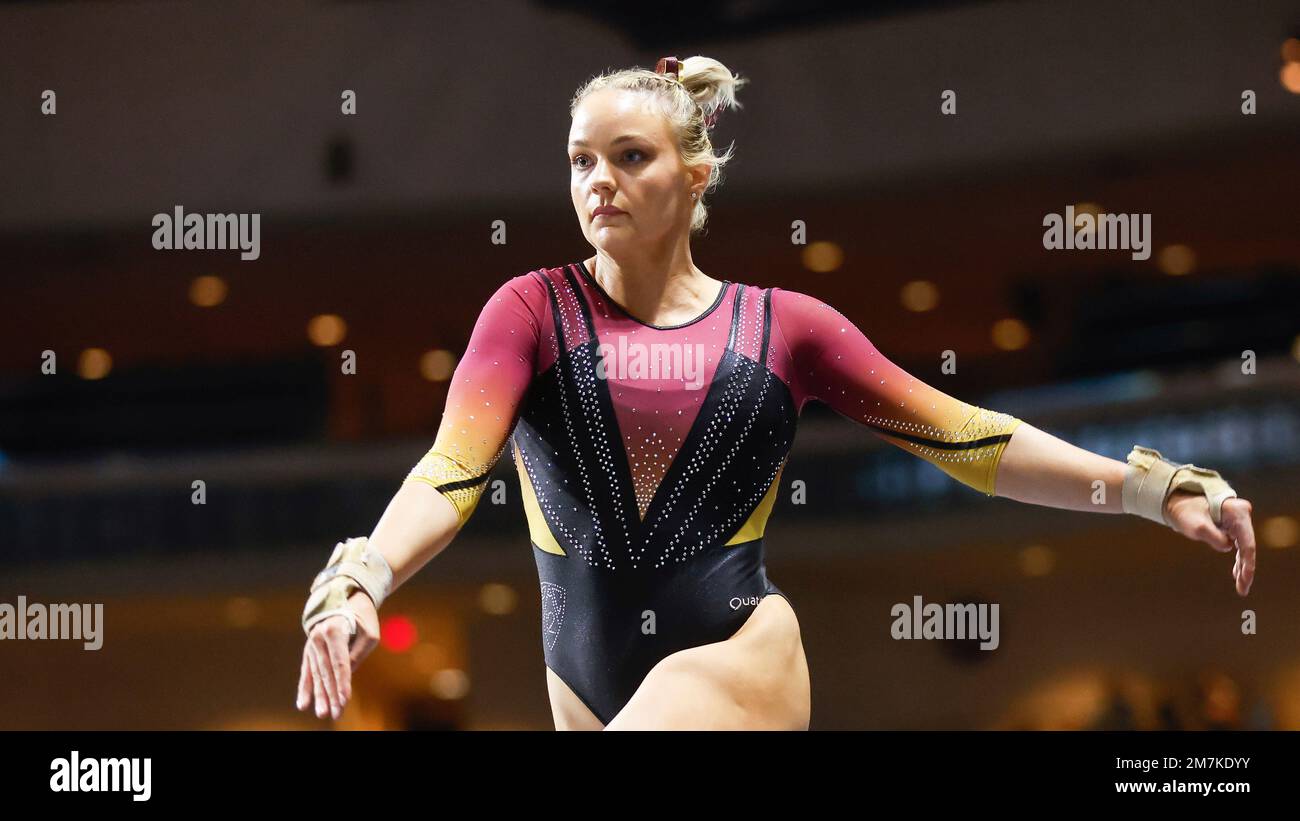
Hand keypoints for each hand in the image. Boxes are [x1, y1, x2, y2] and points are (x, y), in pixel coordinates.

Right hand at [295, 590, 380, 718]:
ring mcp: (311, 643)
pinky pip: (307, 670)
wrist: (344, 597)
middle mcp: (318, 636)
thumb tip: (347, 675)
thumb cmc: (362, 616)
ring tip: (322, 713)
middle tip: (335, 713)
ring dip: (320, 695)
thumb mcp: (369, 632)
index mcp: (334, 629)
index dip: (343, 682)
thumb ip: (359, 654)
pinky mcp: (310, 649)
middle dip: (331, 694)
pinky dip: (305, 687)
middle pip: (326, 671)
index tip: (345, 700)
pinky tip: (303, 704)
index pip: (340, 662)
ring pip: (316, 673)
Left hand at [1164, 490, 1255, 595]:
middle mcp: (1242, 514)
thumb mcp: (1196, 527)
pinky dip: (1237, 558)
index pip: (1247, 544)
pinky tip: (1236, 572)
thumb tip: (1228, 547)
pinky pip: (1238, 544)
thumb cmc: (1185, 510)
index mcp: (1237, 513)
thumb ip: (1214, 537)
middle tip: (1243, 590)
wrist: (1177, 498)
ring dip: (1242, 566)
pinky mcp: (1231, 524)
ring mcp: (1237, 519)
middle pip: (1248, 546)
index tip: (1244, 581)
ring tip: (1241, 586)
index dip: (1247, 565)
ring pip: (1244, 547)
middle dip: (1246, 569)